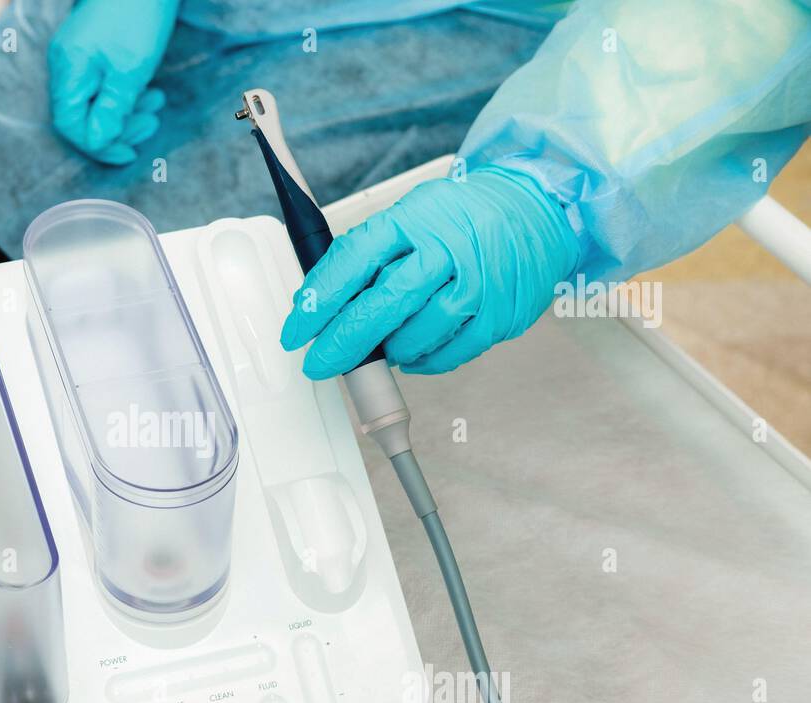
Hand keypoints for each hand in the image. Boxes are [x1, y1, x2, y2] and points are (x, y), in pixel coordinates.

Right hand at [48, 0, 179, 164]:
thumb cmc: (137, 14)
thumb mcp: (130, 70)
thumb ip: (112, 110)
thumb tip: (99, 143)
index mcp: (69, 71)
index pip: (72, 126)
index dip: (100, 146)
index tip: (129, 153)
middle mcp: (66, 65)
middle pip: (84, 116)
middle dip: (120, 128)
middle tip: (151, 123)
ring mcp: (78, 57)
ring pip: (96, 101)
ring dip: (128, 111)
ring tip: (157, 103)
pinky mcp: (93, 50)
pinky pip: (103, 85)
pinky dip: (125, 94)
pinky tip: (148, 90)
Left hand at [281, 166, 579, 377]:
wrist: (536, 209)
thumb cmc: (460, 219)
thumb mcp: (409, 216)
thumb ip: (367, 255)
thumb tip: (316, 302)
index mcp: (414, 219)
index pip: (353, 261)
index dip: (318, 301)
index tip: (296, 329)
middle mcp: (447, 250)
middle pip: (383, 305)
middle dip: (343, 343)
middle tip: (320, 363)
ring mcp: (477, 285)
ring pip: (415, 336)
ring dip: (388, 351)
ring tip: (380, 348)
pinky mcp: (499, 316)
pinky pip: (448, 355)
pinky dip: (422, 361)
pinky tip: (412, 353)